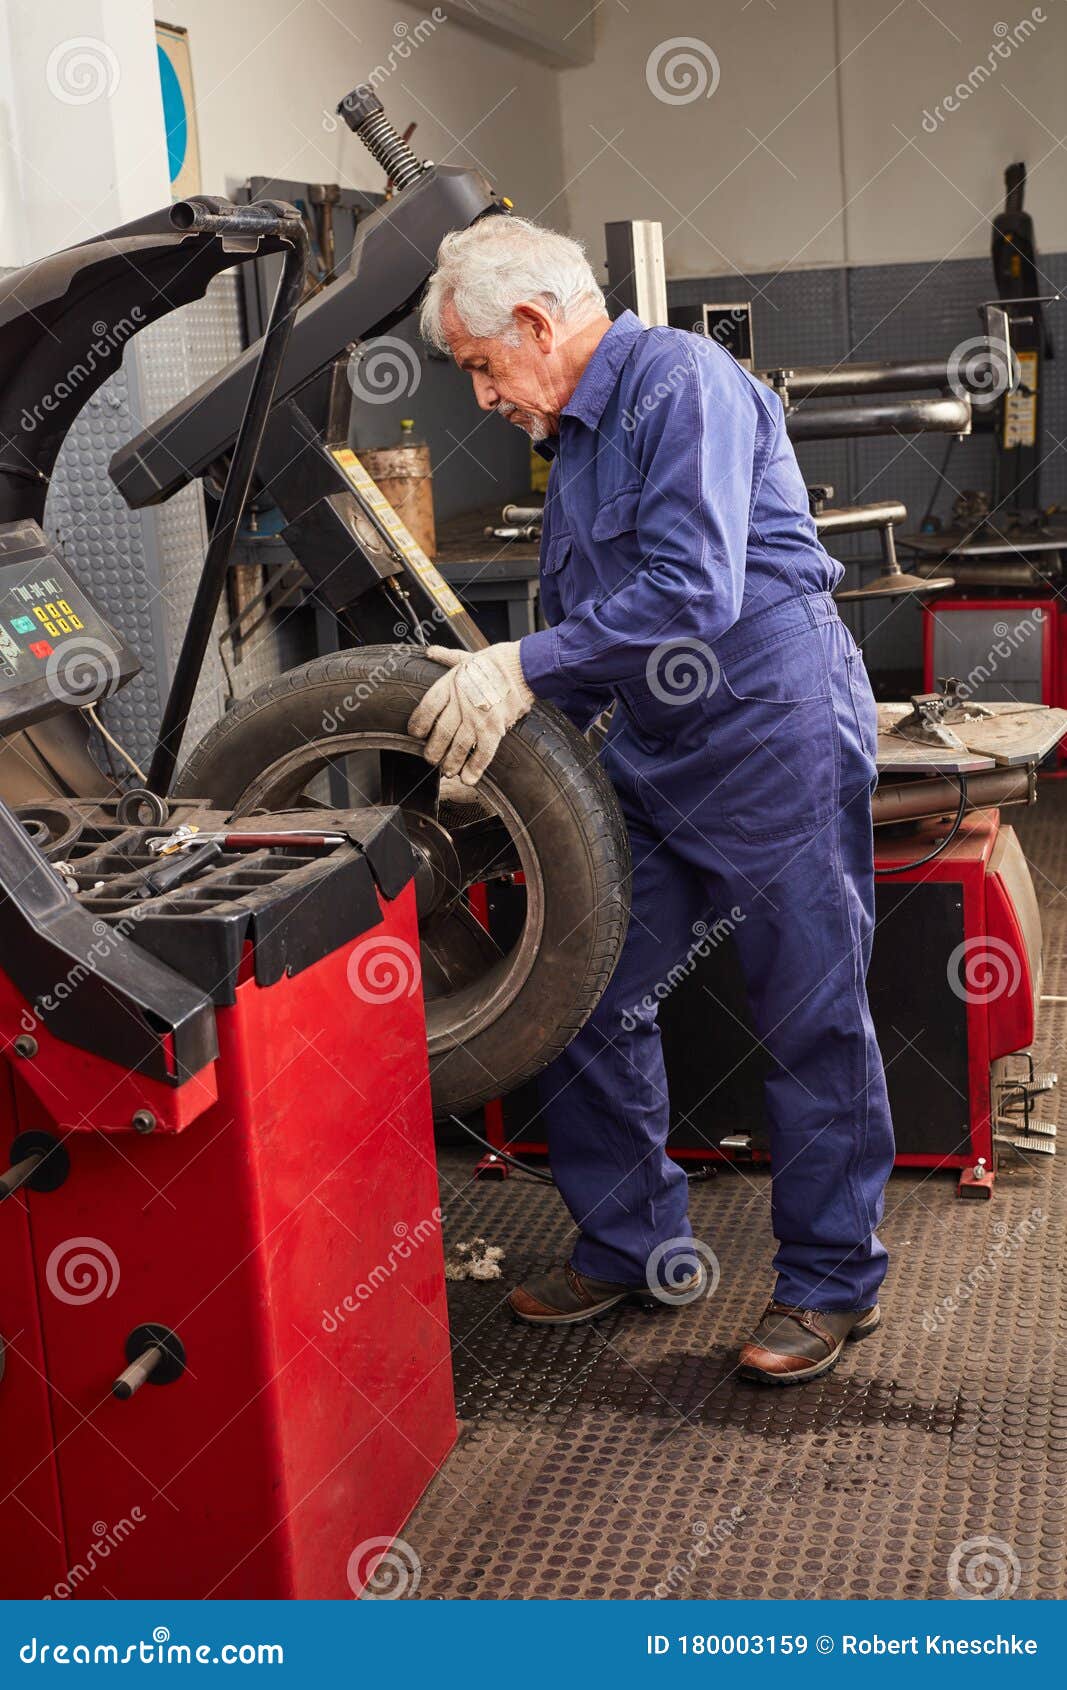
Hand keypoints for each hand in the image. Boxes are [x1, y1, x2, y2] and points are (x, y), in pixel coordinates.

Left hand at [407, 643, 534, 784]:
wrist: (523, 666)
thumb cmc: (495, 662)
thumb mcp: (467, 657)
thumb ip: (446, 657)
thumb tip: (430, 651)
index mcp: (451, 684)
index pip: (427, 708)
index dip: (418, 724)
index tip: (416, 733)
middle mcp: (461, 702)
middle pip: (440, 732)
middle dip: (433, 750)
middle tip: (431, 759)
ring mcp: (478, 717)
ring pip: (458, 746)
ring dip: (451, 763)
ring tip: (447, 771)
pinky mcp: (495, 728)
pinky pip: (483, 753)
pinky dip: (475, 768)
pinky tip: (468, 779)